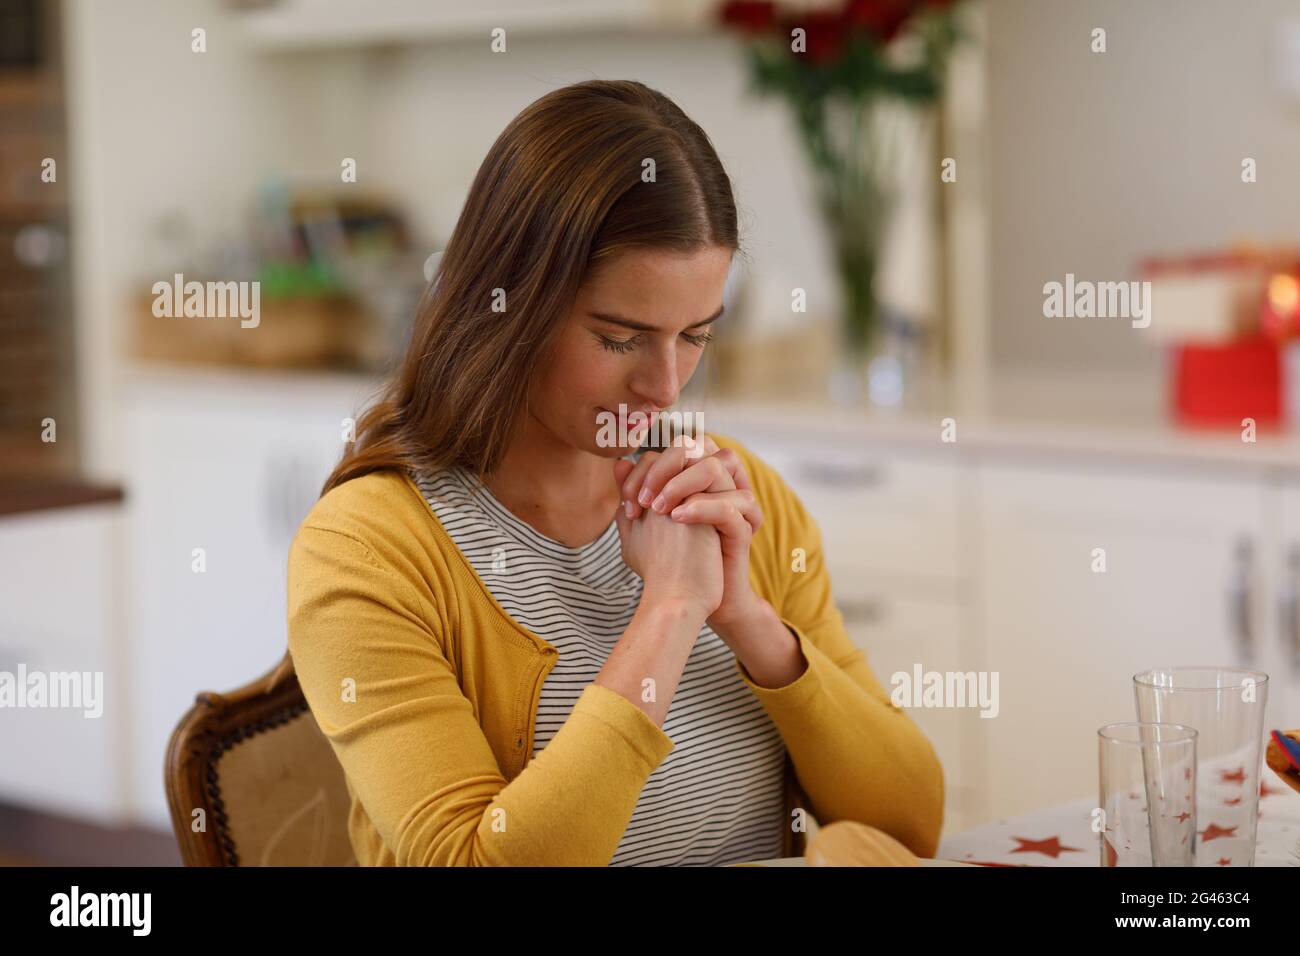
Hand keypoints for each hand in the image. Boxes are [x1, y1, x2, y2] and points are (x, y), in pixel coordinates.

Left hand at [615, 437, 765, 631]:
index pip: (674, 449)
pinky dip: (701, 507)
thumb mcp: (643, 526)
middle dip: (664, 467)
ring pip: (719, 466)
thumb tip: (619, 464)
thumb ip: (634, 494)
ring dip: (683, 482)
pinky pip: (729, 506)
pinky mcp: (741, 529)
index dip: (647, 467)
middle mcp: (717, 486)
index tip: (628, 501)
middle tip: (644, 501)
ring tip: (660, 510)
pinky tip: (676, 519)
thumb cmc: (668, 562)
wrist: (689, 602)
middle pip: (699, 445)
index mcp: (695, 481)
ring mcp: (733, 505)